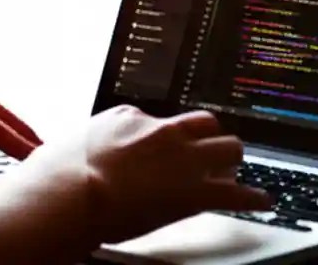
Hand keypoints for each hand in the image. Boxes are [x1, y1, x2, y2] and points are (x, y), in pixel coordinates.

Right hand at [20, 105, 270, 245]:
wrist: (66, 197)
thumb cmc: (56, 177)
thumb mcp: (72, 143)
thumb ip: (94, 143)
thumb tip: (91, 151)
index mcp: (131, 117)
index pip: (161, 121)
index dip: (167, 138)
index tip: (167, 148)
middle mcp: (162, 131)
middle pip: (205, 124)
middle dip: (209, 140)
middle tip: (208, 155)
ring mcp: (182, 160)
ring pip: (229, 148)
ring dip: (230, 161)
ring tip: (231, 172)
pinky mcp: (194, 191)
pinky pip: (236, 192)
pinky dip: (252, 197)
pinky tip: (261, 200)